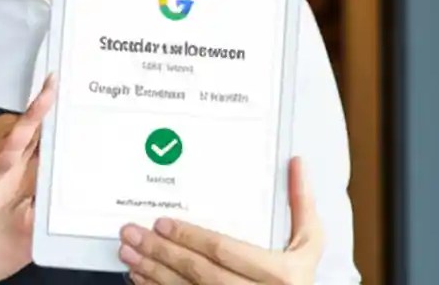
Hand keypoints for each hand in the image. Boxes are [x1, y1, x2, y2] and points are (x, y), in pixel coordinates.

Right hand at [0, 74, 56, 284]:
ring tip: (44, 99)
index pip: (41, 147)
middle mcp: (6, 172)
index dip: (56, 126)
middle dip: (43, 110)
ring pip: (10, 141)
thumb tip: (75, 203)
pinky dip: (1, 159)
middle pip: (27, 133)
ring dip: (27, 121)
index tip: (74, 105)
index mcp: (21, 182)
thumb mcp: (30, 235)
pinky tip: (10, 154)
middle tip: (57, 84)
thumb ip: (48, 217)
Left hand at [120, 157, 323, 284]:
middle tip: (132, 233)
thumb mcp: (309, 245)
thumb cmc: (300, 280)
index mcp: (280, 275)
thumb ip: (302, 205)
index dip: (190, 237)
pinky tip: (140, 277)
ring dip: (153, 272)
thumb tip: (296, 164)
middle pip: (199, 272)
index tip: (163, 223)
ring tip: (129, 253)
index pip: (224, 252)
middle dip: (161, 252)